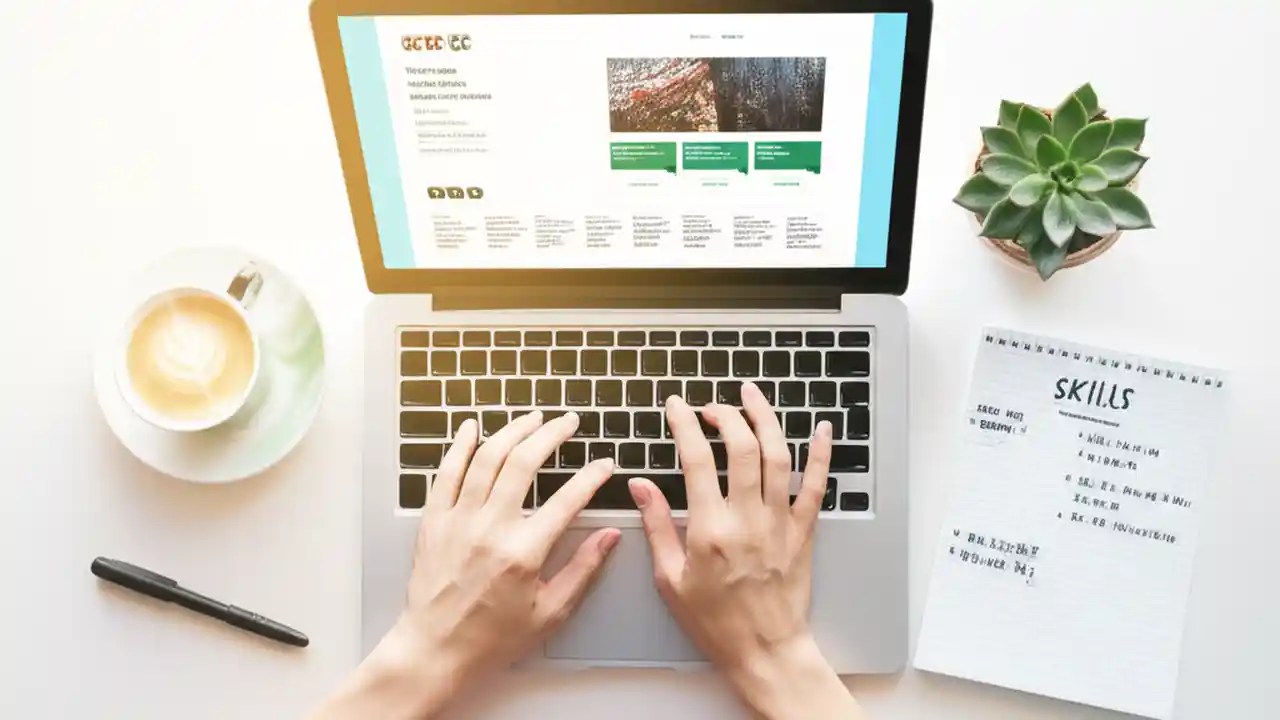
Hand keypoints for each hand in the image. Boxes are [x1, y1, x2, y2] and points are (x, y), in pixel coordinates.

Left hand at [312, 411, 619, 719]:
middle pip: (523, 463)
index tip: (604, 464)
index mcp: (522, 553)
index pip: (567, 500)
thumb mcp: (550, 613)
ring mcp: (458, 521)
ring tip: (532, 418)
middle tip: (569, 422)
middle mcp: (489, 529)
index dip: (591, 477)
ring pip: (486, 458)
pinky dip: (460, 446)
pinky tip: (472, 428)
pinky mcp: (434, 522)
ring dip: (512, 431)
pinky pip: (446, 473)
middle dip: (551, 434)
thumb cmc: (491, 639)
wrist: (435, 650)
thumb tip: (609, 538)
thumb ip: (582, 570)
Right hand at [628, 383, 862, 719]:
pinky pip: (817, 485)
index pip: (696, 460)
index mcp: (710, 530)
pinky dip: (821, 454)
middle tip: (711, 406)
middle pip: (741, 448)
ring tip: (751, 396)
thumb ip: (656, 526)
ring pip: (778, 456)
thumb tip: (640, 486)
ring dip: (765, 418)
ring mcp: (779, 523)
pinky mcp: (803, 532)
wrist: (764, 650)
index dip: (684, 425)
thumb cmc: (715, 622)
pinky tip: (821, 430)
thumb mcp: (670, 578)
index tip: (676, 407)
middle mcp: (747, 519)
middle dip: (725, 415)